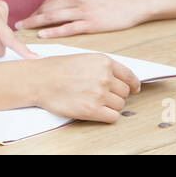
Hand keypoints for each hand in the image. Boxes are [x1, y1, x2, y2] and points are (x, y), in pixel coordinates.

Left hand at [15, 0, 147, 37]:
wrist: (132, 3)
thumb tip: (57, 7)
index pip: (49, 0)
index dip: (37, 10)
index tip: (28, 17)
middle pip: (47, 8)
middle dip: (31, 17)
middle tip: (18, 25)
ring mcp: (83, 10)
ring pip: (53, 17)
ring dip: (36, 23)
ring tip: (23, 30)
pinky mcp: (91, 23)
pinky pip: (67, 28)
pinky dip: (53, 31)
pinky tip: (42, 34)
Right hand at [26, 54, 140, 122]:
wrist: (40, 80)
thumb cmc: (57, 69)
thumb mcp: (84, 59)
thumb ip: (102, 68)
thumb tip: (118, 79)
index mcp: (104, 62)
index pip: (129, 76)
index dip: (134, 84)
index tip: (135, 89)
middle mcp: (104, 77)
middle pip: (125, 92)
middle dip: (117, 95)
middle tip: (104, 96)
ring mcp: (99, 94)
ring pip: (120, 105)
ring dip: (111, 106)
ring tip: (96, 102)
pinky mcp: (92, 110)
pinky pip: (113, 117)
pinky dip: (107, 116)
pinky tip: (97, 112)